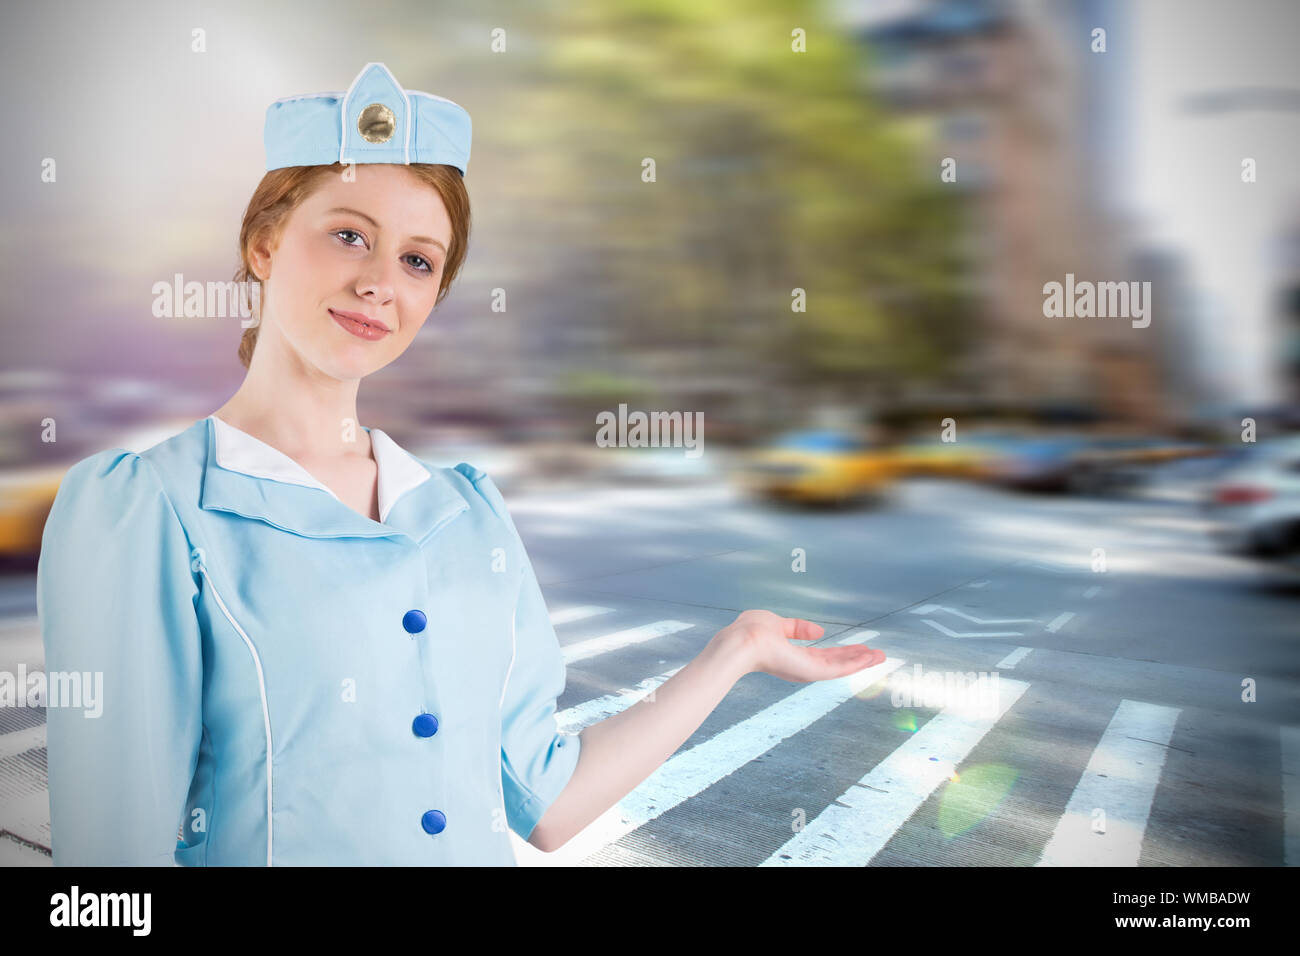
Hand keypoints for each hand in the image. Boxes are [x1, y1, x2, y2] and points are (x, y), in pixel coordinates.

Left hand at [717, 609, 885, 682]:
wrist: (742, 642)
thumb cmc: (751, 631)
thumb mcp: (777, 624)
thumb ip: (797, 628)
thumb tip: (820, 631)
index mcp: (793, 654)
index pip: (822, 655)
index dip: (842, 652)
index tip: (860, 648)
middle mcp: (802, 666)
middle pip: (836, 663)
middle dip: (857, 659)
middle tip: (878, 655)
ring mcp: (806, 670)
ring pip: (841, 667)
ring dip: (862, 661)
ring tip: (880, 656)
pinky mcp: (810, 672)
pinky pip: (838, 669)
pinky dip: (855, 663)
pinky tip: (869, 658)